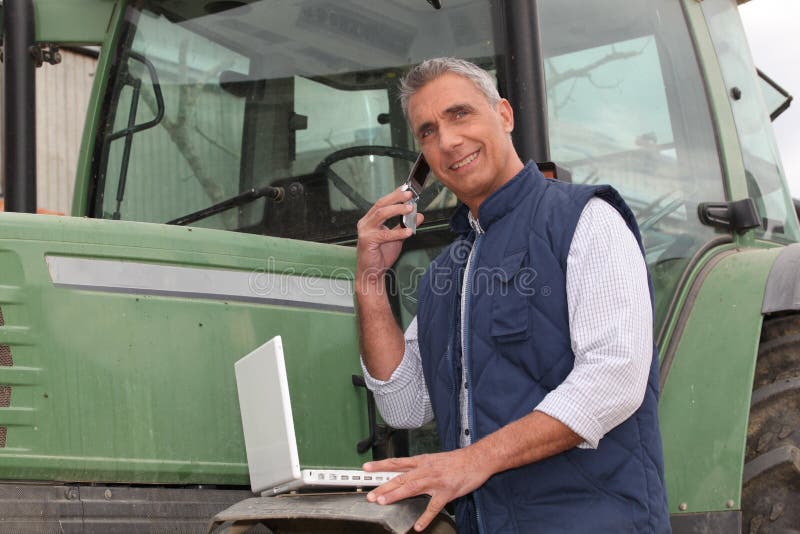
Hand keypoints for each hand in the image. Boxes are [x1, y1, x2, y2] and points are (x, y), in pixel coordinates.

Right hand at [356, 188, 423, 285]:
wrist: (372, 273)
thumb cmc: (381, 255)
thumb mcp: (397, 238)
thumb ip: (406, 226)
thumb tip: (419, 216)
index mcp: (370, 220)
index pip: (383, 202)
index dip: (395, 194)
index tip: (407, 189)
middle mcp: (365, 223)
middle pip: (381, 204)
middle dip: (396, 198)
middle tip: (409, 195)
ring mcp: (365, 231)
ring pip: (381, 214)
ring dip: (397, 210)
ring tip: (410, 209)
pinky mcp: (367, 241)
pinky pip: (385, 234)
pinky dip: (398, 232)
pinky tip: (409, 232)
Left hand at [363, 448, 490, 531]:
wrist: (478, 459)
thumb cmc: (457, 460)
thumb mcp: (435, 459)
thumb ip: (420, 466)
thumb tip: (406, 473)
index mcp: (422, 461)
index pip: (397, 462)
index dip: (381, 464)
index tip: (366, 467)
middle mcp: (426, 469)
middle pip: (401, 477)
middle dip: (384, 486)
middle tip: (371, 495)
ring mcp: (436, 481)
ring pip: (412, 488)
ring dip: (397, 495)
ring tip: (384, 503)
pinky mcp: (447, 492)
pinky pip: (434, 506)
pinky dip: (425, 517)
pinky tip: (418, 526)